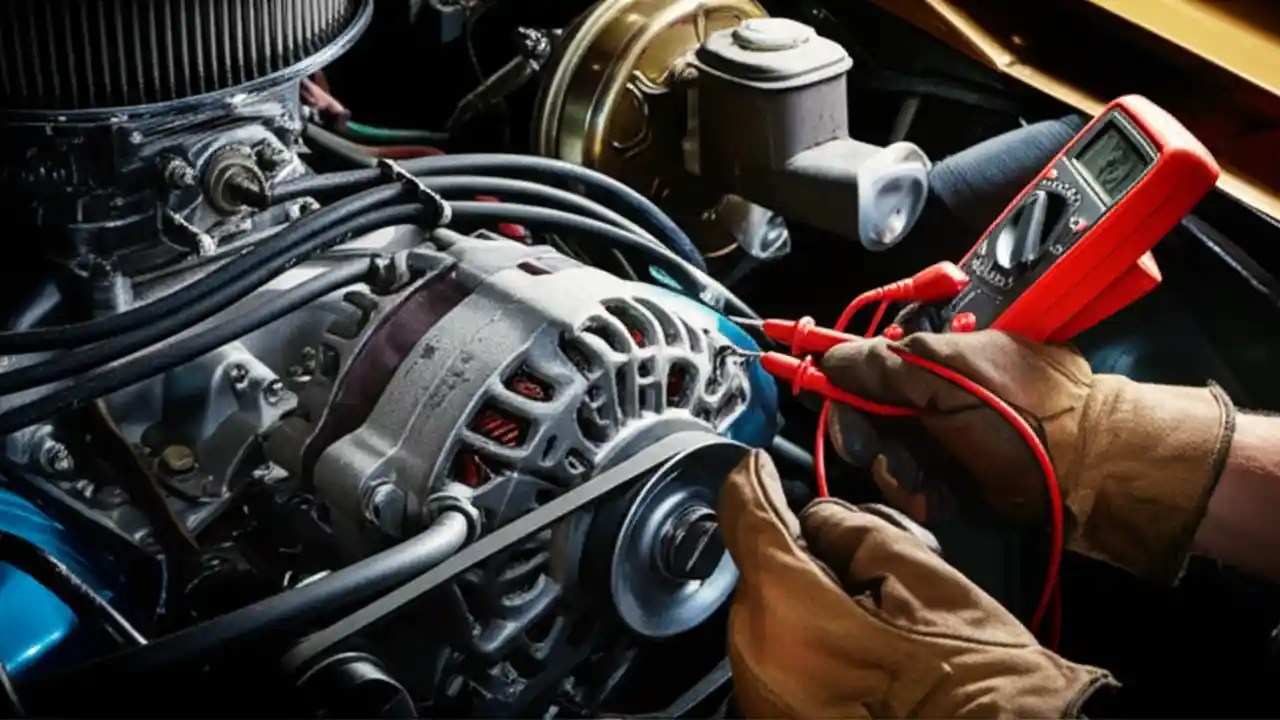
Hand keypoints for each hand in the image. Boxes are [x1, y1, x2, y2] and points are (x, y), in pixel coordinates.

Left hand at [719, 450, 1113, 717]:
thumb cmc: (967, 675)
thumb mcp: (918, 573)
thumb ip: (851, 529)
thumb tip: (817, 517)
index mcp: (787, 609)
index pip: (747, 521)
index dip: (753, 483)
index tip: (757, 466)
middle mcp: (758, 655)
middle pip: (756, 570)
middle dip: (790, 547)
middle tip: (844, 547)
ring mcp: (763, 694)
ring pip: (763, 611)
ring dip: (795, 593)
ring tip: (862, 603)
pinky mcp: (777, 716)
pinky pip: (774, 655)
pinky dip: (800, 636)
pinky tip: (851, 639)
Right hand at [820, 330, 1235, 583]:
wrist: (1088, 466)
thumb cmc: (1017, 411)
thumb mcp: (944, 375)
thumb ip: (881, 365)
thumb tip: (826, 356)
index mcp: (924, 362)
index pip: (856, 366)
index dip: (826, 376)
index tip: (799, 382)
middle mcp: (926, 400)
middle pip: (861, 419)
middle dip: (864, 437)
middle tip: (880, 451)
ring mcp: (939, 445)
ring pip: (883, 461)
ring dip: (897, 473)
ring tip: (928, 482)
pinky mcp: (952, 487)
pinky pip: (912, 495)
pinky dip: (921, 499)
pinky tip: (943, 499)